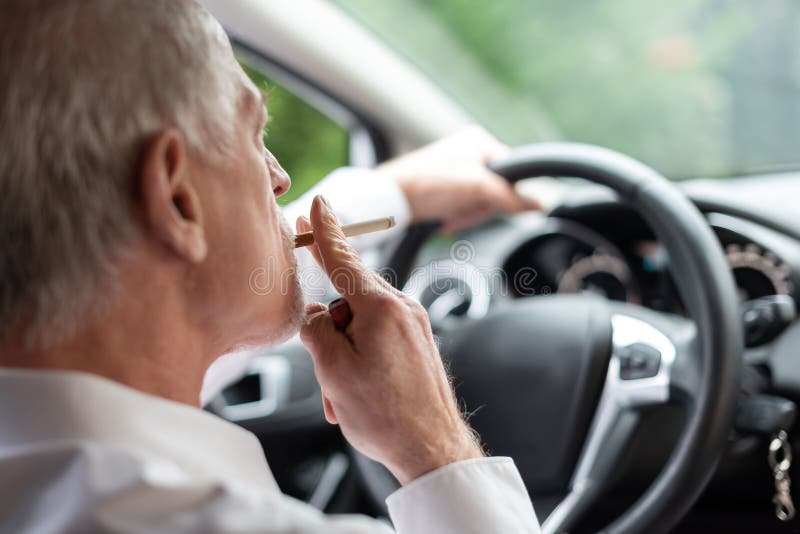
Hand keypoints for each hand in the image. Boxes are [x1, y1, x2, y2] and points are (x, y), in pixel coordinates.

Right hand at [297, 196, 483, 484]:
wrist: (432, 448)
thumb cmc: (385, 414)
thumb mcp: (333, 370)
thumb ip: (316, 330)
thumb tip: (316, 316)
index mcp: (381, 307)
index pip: (343, 257)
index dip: (323, 231)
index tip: (316, 205)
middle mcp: (402, 308)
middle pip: (346, 302)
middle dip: (330, 336)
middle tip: (329, 376)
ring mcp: (413, 326)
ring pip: (360, 326)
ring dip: (344, 358)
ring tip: (347, 397)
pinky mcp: (417, 344)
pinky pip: (378, 340)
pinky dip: (362, 362)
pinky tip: (361, 394)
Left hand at [378, 126, 539, 232]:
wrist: (390, 198)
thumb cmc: (429, 185)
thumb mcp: (477, 189)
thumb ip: (511, 197)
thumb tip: (541, 204)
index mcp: (481, 141)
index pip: (514, 173)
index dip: (505, 195)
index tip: (490, 205)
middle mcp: (470, 151)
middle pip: (497, 189)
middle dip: (481, 208)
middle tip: (465, 211)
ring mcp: (457, 169)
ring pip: (480, 200)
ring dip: (468, 214)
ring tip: (451, 216)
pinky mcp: (445, 186)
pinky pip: (464, 205)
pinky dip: (458, 215)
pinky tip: (446, 220)